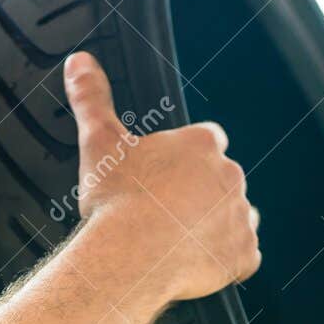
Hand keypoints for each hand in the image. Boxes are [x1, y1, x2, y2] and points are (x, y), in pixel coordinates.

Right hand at [63, 50, 260, 302]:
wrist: (131, 258)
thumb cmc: (117, 201)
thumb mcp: (98, 140)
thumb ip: (92, 97)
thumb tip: (80, 62)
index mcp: (200, 144)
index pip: (206, 140)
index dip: (184, 158)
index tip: (163, 174)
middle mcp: (229, 175)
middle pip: (220, 179)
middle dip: (198, 192)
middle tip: (163, 210)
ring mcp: (240, 215)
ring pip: (234, 215)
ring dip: (214, 224)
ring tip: (176, 239)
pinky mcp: (243, 254)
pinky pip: (242, 255)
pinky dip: (224, 259)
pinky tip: (195, 261)